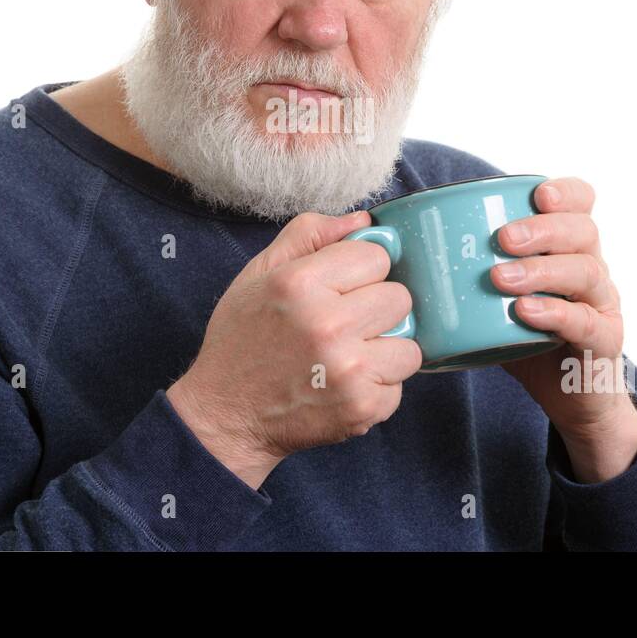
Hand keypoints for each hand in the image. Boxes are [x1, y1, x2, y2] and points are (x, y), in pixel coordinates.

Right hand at [167, 210, 422, 488]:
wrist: (226, 416)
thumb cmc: (242, 341)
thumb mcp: (259, 274)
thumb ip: (309, 236)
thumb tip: (364, 221)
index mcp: (301, 283)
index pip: (376, 256)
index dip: (360, 271)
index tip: (341, 288)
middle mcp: (328, 324)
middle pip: (399, 298)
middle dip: (376, 309)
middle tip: (345, 325)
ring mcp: (349, 370)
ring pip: (410, 344)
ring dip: (384, 351)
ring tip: (348, 357)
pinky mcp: (362, 408)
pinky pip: (400, 386)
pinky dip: (377, 388)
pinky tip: (344, 387)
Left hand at [491, 176, 636, 481]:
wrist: (570, 394)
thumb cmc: (525, 336)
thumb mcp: (494, 297)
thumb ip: (461, 270)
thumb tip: (393, 247)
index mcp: (567, 246)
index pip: (581, 202)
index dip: (564, 192)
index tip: (537, 193)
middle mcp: (591, 266)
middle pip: (583, 231)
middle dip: (542, 229)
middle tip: (502, 238)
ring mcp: (602, 303)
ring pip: (585, 271)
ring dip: (540, 270)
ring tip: (501, 279)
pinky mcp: (604, 341)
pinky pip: (587, 322)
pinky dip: (555, 314)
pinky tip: (526, 312)